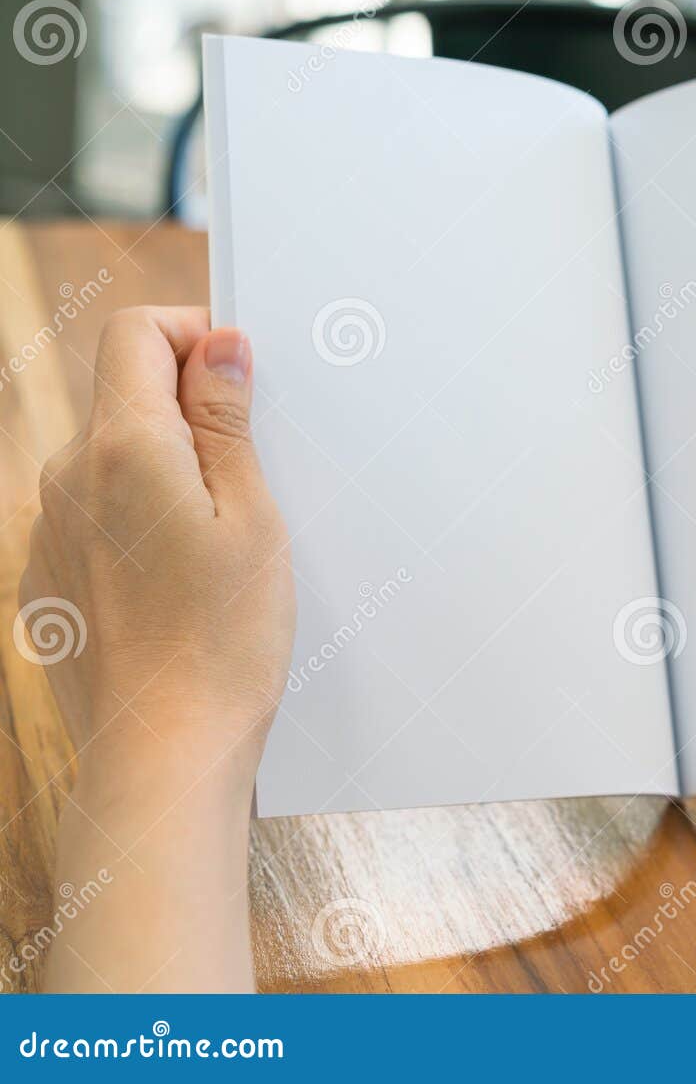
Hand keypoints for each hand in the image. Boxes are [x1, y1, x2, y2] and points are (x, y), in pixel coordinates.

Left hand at [19, 306, 292, 780]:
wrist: (162, 755)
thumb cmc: (222, 643)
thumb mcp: (252, 517)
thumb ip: (226, 421)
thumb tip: (217, 344)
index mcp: (121, 449)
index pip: (136, 333)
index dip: (193, 332)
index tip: (240, 373)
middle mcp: (66, 478)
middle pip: (123, 395)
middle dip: (189, 408)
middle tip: (256, 469)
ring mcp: (48, 531)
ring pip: (112, 459)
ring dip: (168, 470)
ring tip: (225, 540)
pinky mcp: (47, 578)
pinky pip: (96, 517)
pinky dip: (141, 522)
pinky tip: (185, 581)